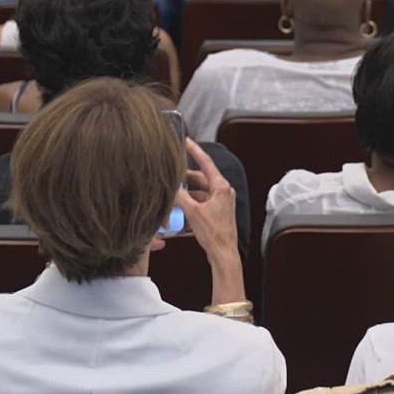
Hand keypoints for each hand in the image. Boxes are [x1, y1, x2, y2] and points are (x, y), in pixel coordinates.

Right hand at [176, 139, 240, 261]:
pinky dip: (191, 202)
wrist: (223, 253)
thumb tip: (171, 187)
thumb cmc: (212, 233)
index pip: (206, 163)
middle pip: (201, 178)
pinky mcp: (217, 211)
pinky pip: (202, 201)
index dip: (195, 151)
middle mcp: (223, 191)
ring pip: (200, 191)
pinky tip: (178, 208)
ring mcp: (221, 202)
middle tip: (171, 173)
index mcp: (221, 187)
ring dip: (187, 192)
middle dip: (185, 177)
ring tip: (172, 192)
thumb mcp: (192, 212)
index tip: (186, 141)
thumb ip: (180, 196)